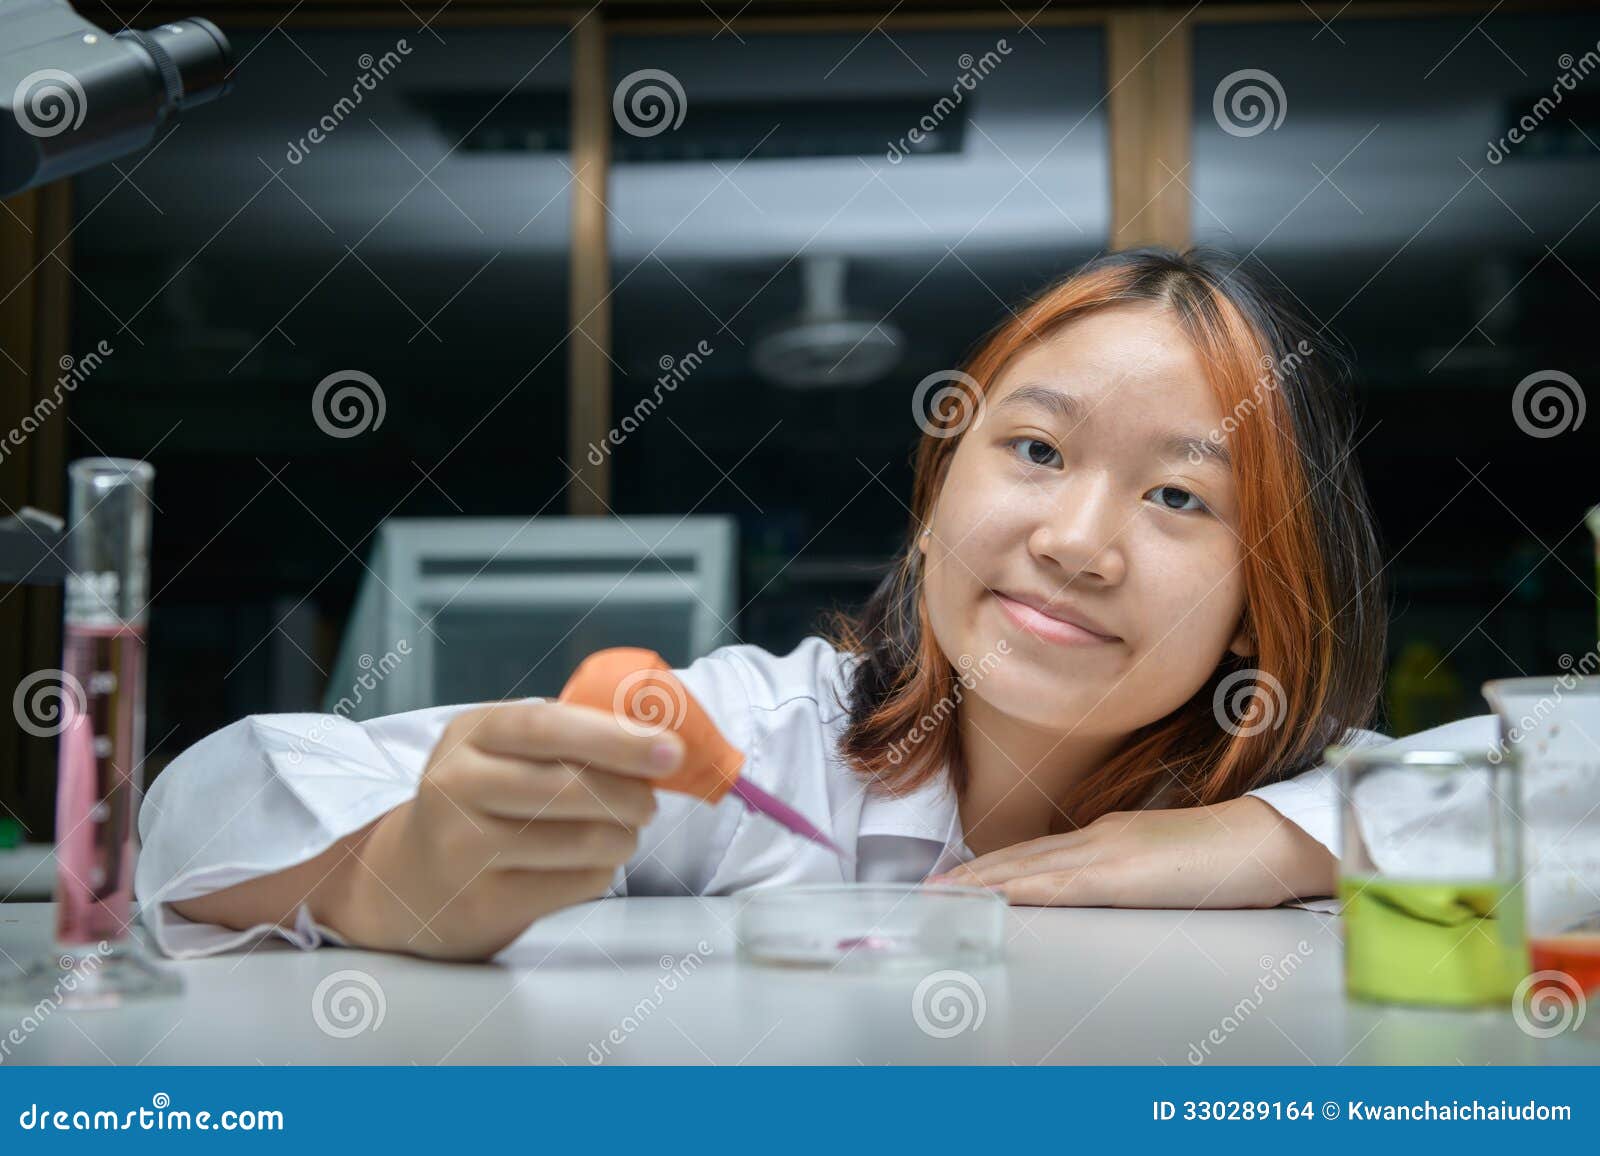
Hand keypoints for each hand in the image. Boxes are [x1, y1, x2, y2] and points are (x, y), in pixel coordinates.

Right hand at [322, 700, 682, 959]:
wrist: (411, 879)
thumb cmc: (483, 801)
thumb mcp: (503, 751)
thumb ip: (567, 737)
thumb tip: (660, 738)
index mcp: (469, 733)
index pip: (548, 727)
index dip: (616, 737)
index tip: (671, 750)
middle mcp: (455, 787)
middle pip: (569, 787)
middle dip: (631, 794)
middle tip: (652, 800)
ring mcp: (462, 850)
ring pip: (580, 841)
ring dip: (623, 837)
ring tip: (624, 832)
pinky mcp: (482, 904)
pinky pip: (574, 885)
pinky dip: (601, 873)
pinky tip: (591, 863)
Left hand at [927, 797, 1335, 908]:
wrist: (1266, 839)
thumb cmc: (1229, 859)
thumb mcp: (1168, 866)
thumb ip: (1135, 875)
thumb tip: (1112, 892)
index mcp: (1112, 837)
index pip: (1040, 853)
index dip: (997, 865)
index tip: (961, 877)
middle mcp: (1100, 838)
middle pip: (1022, 857)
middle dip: (974, 872)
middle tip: (931, 888)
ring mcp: (1107, 852)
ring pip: (1029, 867)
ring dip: (983, 881)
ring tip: (944, 893)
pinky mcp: (1120, 872)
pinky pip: (1058, 882)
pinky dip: (1019, 888)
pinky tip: (994, 896)